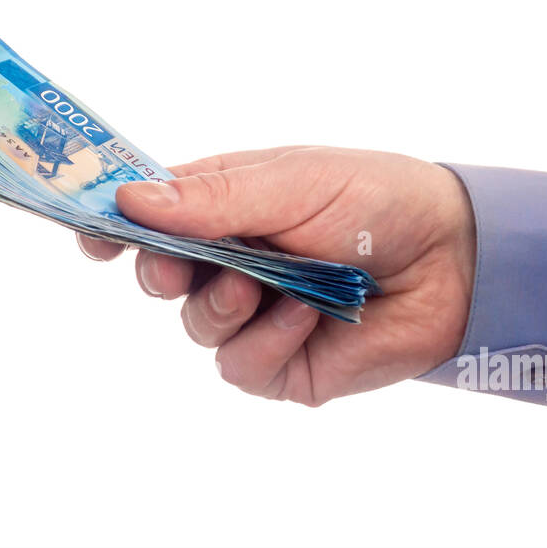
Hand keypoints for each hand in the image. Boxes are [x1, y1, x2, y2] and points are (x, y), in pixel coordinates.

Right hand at [77, 146, 475, 404]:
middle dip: (163, 272)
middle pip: (159, 277)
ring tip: (271, 284)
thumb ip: (212, 197)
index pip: (150, 217)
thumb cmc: (377, 200)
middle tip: (179, 266)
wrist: (454, 260)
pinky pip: (240, 366)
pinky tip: (308, 316)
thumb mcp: (293, 182)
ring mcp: (255, 315)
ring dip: (225, 305)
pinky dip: (268, 339)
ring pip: (195, 327)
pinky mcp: (281, 364)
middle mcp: (232, 260)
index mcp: (226, 204)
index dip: (114, 226)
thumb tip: (130, 200)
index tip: (92, 236)